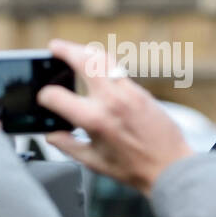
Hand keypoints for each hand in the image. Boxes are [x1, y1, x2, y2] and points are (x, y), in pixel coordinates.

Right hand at [36, 38, 194, 195]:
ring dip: (85, 51)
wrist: (171, 166)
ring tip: (73, 50)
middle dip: (65, 50)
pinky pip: (117, 69)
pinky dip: (102, 64)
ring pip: (103, 58)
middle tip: (54, 47)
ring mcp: (128, 92)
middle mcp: (111, 100)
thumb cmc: (134, 169)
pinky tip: (96, 68)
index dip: (45, 96)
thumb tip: (51, 134)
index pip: (57, 96)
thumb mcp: (93, 162)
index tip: (44, 98)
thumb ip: (67, 146)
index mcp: (94, 120)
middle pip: (83, 60)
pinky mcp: (140, 91)